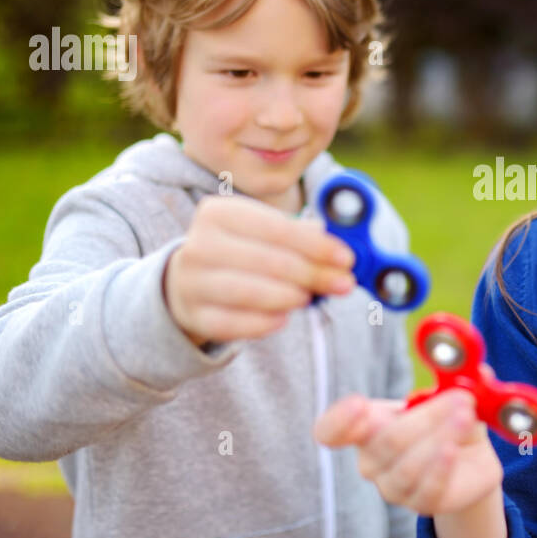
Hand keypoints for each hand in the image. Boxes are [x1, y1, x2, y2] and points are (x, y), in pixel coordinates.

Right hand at [163, 194, 355, 344]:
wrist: (189, 282)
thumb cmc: (241, 252)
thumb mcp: (265, 233)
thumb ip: (302, 236)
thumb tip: (341, 250)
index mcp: (219, 213)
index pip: (277, 228)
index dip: (317, 245)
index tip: (347, 258)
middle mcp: (198, 245)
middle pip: (268, 261)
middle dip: (312, 274)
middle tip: (343, 284)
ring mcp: (191, 283)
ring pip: (249, 292)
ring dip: (290, 297)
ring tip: (310, 298)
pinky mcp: (195, 316)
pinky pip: (234, 324)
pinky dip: (264, 322)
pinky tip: (283, 317)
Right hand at [314, 390, 503, 517]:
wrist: (471, 458)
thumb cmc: (448, 418)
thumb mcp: (451, 393)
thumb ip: (456, 378)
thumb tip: (472, 366)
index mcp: (367, 426)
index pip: (330, 431)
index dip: (338, 421)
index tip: (359, 404)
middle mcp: (372, 460)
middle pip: (385, 441)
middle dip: (426, 417)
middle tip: (460, 398)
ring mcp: (392, 486)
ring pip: (406, 467)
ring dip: (439, 439)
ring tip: (466, 418)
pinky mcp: (420, 504)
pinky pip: (425, 491)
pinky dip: (439, 469)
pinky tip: (453, 451)